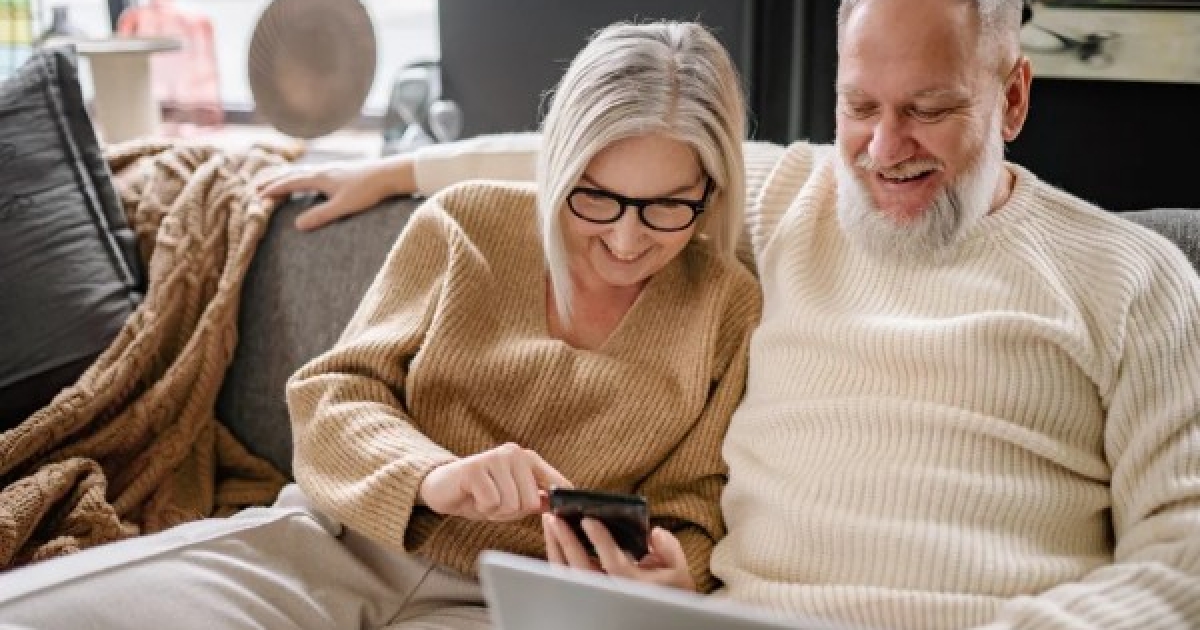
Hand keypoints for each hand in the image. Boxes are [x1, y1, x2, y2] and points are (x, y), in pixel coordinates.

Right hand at [254, 156, 415, 230]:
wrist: (390, 174)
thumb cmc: (368, 190)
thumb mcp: (343, 206)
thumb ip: (321, 216)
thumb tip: (297, 225)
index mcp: (320, 177)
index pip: (290, 182)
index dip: (273, 189)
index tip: (257, 196)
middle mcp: (323, 170)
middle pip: (292, 174)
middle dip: (274, 181)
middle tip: (256, 188)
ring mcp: (333, 169)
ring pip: (303, 171)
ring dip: (287, 177)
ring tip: (278, 182)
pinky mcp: (343, 171)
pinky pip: (314, 172)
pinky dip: (303, 176)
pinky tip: (309, 180)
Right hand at [419, 443, 571, 520]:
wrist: (443, 488)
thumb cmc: (481, 494)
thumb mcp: (514, 499)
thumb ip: (536, 499)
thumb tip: (558, 506)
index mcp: (530, 459)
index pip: (558, 484)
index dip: (558, 504)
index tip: (557, 514)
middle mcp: (515, 453)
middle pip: (530, 502)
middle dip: (511, 512)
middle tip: (495, 503)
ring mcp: (495, 457)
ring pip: (510, 504)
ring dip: (495, 511)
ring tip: (483, 498)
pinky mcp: (475, 467)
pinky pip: (491, 502)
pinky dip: (481, 508)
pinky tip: (473, 497)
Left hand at [543, 514, 695, 591]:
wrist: (661, 615)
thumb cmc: (670, 589)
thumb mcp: (678, 569)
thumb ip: (668, 548)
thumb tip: (654, 533)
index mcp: (634, 585)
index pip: (613, 563)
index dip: (600, 541)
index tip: (588, 520)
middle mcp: (610, 593)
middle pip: (581, 570)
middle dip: (566, 541)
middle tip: (555, 517)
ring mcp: (595, 595)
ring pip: (568, 575)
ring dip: (556, 547)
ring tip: (550, 521)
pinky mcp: (585, 592)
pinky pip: (565, 577)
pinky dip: (557, 556)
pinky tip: (554, 537)